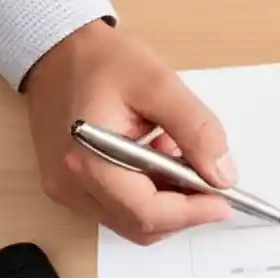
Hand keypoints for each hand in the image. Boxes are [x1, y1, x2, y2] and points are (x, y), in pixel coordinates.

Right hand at [22, 20, 235, 243]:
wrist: (56, 49)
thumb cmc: (100, 60)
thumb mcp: (158, 83)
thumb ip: (195, 129)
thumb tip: (222, 174)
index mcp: (88, 160)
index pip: (147, 212)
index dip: (191, 213)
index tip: (223, 202)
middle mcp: (70, 184)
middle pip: (140, 226)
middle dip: (182, 211)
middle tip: (210, 183)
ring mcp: (66, 189)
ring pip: (130, 222)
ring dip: (164, 203)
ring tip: (174, 158)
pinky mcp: (68, 187)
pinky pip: (116, 209)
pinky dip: (145, 196)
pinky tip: (153, 161)